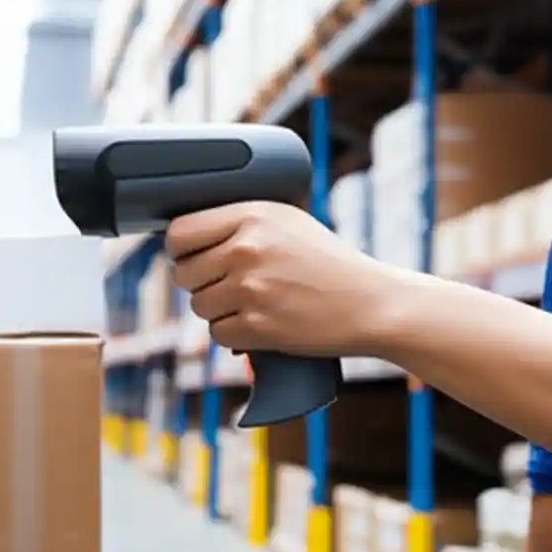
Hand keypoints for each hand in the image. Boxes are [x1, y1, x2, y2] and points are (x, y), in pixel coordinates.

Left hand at [166, 201, 398, 355]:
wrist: (371, 303)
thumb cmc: (329, 263)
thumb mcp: (288, 223)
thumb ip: (241, 224)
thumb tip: (188, 238)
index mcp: (252, 216)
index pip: (180, 233)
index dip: (180, 250)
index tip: (192, 258)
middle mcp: (247, 249)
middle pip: (184, 274)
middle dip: (201, 284)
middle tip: (230, 286)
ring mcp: (251, 288)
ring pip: (199, 306)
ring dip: (219, 311)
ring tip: (252, 304)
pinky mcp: (258, 325)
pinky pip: (219, 334)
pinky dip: (235, 335)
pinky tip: (261, 324)